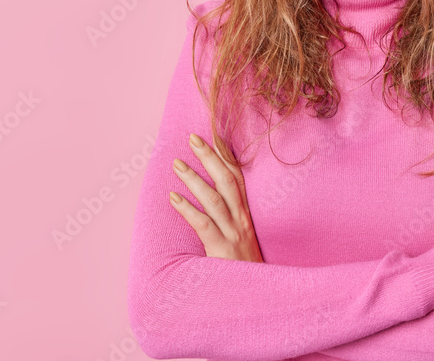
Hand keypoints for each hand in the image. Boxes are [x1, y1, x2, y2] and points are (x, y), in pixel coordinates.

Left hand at [169, 133, 263, 262]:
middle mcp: (242, 220)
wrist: (260, 296)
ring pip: (214, 199)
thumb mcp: (243, 241)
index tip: (214, 137)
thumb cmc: (246, 270)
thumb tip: (215, 204)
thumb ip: (232, 222)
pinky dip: (187, 209)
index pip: (238, 179)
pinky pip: (204, 224)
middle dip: (209, 157)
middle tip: (192, 139)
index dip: (226, 157)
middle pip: (226, 181)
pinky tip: (173, 198)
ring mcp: (234, 233)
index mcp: (246, 215)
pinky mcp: (222, 248)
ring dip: (194, 178)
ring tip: (177, 164)